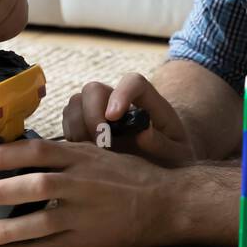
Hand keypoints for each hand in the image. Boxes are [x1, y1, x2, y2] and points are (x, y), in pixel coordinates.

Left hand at [0, 138, 185, 246]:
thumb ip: (68, 153)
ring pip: (39, 221)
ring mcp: (85, 214)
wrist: (167, 202)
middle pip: (34, 185)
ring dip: (6, 228)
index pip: (37, 151)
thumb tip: (28, 154)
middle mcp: (81, 183)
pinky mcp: (89, 240)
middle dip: (0, 190)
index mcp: (82, 157)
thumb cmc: (131, 175)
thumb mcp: (99, 152)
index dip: (5, 154)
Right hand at [62, 72, 197, 166]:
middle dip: (92, 115)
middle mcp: (118, 100)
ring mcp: (98, 110)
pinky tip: (83, 157)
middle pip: (94, 89)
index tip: (114, 117)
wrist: (161, 163)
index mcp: (147, 100)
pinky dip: (70, 138)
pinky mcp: (83, 125)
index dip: (121, 94)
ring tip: (92, 154)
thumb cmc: (172, 156)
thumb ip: (165, 144)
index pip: (133, 82)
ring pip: (75, 104)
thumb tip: (143, 134)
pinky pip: (66, 122)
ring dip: (78, 128)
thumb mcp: (179, 154)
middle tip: (101, 145)